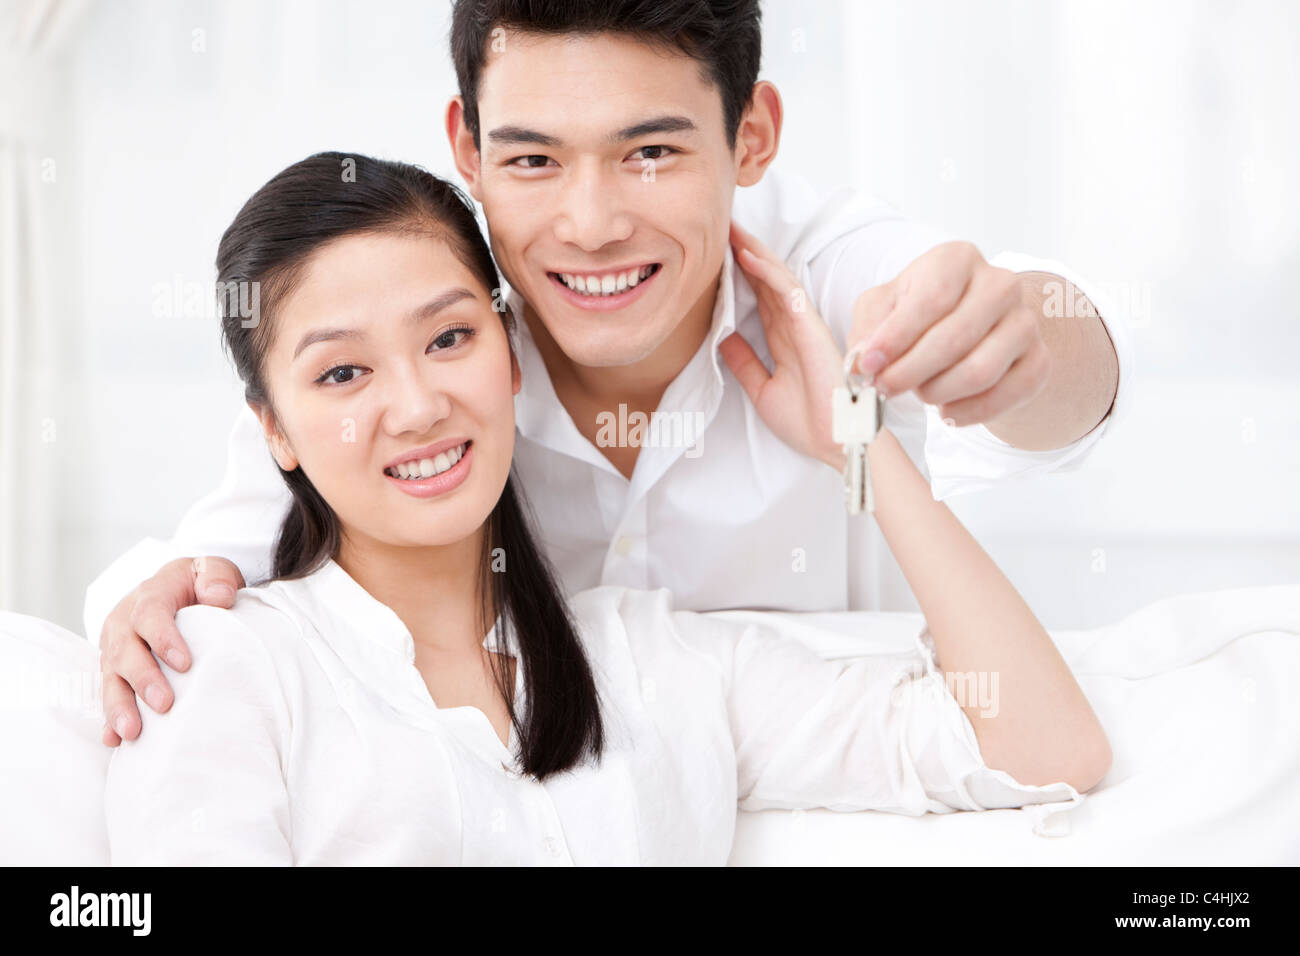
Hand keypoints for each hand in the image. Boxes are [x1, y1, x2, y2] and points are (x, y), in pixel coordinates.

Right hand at [99, 555, 244, 746]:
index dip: (164, 638)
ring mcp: (116, 648)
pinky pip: (108, 693)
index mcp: (150, 596)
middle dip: (142, 679)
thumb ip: (217, 577)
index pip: (151, 615)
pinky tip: (115, 740)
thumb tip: (220, 597)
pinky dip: (109, 718)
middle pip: (125, 650)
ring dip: (119, 705)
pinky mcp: (115, 670)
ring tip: (132, 731)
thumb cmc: (200, 583)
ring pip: (111, 677)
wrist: (180, 589)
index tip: (185, 663)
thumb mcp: (213, 569)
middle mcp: (125, 622)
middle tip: (164, 704)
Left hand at [719, 220, 850, 470]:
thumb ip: (745, 364)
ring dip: (753, 251)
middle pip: (765, 280)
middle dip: (744, 252)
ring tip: (730, 228)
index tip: (716, 254)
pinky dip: (766, 270)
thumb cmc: (809, 421)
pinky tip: (746, 254)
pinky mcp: (811, 326)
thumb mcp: (763, 390)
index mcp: (784, 339)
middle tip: (720, 226)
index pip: (758, 297)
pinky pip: (786, 291)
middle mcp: (794, 325)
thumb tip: (723, 339)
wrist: (837, 441)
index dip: (740, 274)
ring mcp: (803, 323)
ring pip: (775, 276)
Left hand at [850, 241, 1050, 426]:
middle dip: (911, 372)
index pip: (930, 300)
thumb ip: (869, 329)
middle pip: (954, 338)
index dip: (895, 338)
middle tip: (885, 389)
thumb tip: (861, 362)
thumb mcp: (884, 307)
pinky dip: (968, 412)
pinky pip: (1004, 396)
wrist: (972, 331)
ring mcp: (1025, 321)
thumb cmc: (919, 314)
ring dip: (938, 393)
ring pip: (979, 371)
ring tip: (920, 393)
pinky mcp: (1038, 359)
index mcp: (957, 260)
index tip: (867, 366)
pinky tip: (946, 411)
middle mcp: (1000, 284)